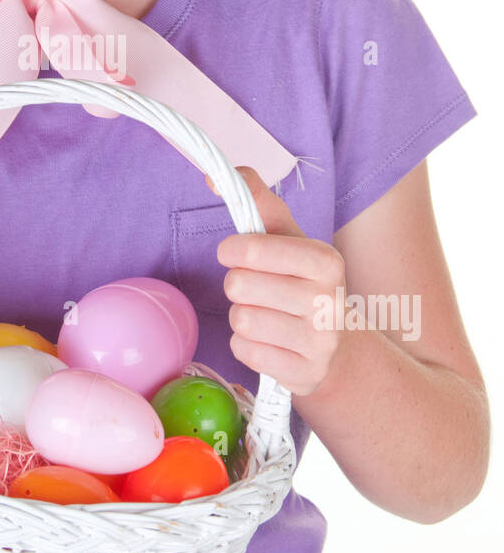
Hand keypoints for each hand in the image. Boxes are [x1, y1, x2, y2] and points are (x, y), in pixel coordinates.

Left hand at [207, 167, 344, 396]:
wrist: (337, 343)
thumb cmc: (301, 280)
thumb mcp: (287, 237)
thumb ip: (257, 200)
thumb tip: (215, 177)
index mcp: (326, 260)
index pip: (252, 248)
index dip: (232, 249)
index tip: (234, 253)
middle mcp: (329, 301)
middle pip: (239, 286)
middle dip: (238, 285)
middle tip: (257, 288)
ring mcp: (320, 343)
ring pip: (241, 321)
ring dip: (242, 316)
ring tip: (266, 314)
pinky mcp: (306, 375)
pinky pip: (246, 352)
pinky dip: (247, 345)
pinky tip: (269, 340)